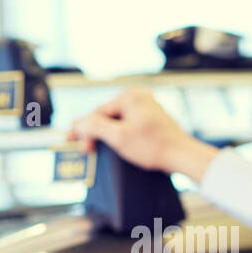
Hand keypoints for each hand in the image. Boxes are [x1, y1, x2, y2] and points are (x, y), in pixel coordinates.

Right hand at [69, 87, 217, 182]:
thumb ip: (95, 127)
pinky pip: (128, 125)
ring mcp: (147, 107)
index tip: (69, 140)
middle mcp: (138, 97)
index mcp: (129, 96)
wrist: (182, 156)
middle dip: (93, 132)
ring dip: (105, 135)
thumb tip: (78, 123)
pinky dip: (118, 135)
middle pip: (106, 116)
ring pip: (117, 121)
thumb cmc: (154, 146)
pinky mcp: (152, 119)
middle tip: (83, 148)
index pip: (97, 112)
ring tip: (95, 148)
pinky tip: (113, 146)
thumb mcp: (118, 137)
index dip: (82, 128)